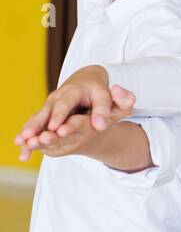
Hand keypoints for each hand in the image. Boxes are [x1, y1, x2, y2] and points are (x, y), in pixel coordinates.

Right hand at [16, 85, 134, 161]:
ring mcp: (49, 106)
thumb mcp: (109, 97)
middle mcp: (57, 98)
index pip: (65, 104)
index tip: (55, 128)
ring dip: (28, 131)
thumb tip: (101, 126)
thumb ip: (108, 108)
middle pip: (46, 112)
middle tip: (29, 136)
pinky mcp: (46, 114)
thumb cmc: (99, 92)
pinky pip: (35, 125)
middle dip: (38, 125)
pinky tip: (22, 151)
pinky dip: (28, 136)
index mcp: (72, 92)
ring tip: (20, 143)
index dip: (59, 116)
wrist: (87, 81)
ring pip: (37, 119)